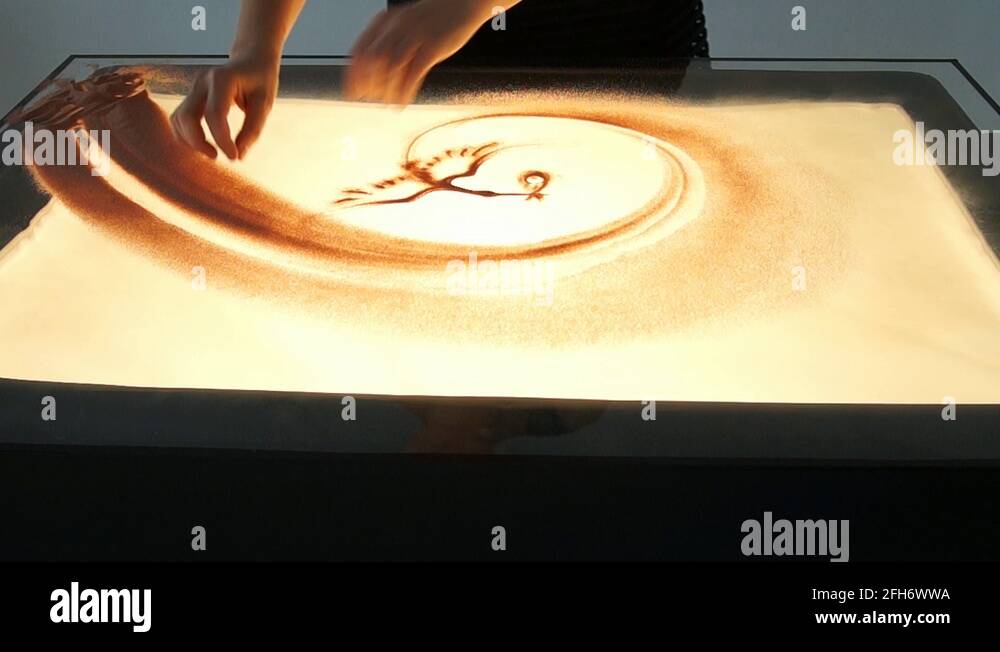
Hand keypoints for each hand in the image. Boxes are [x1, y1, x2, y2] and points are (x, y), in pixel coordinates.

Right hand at [170, 54, 278, 159]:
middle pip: (187, 117)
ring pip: (178, 119)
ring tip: (212, 151)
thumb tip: (239, 156)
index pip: (214, 115)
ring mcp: (193, 87)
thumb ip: (253, 129)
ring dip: (190, 140)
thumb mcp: (265, 103)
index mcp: (222, 79)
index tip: (234, 157)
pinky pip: (179, 119)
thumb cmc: (260, 79)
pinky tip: (203, 143)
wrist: (250, 58)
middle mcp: (202, 81)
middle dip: (198, 142)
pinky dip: (187, 135)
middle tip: (217, 156)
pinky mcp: (190, 95)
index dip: (221, 140)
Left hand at [344, 0, 498, 105]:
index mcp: (386, 20)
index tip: (352, 92)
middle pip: (373, 60)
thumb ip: (387, 44)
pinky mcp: (433, 46)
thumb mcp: (403, 26)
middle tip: (370, 99)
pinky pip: (414, 73)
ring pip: (392, 67)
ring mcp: (416, 35)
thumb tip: (371, 72)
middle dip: (369, 85)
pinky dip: (405, 91)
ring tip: (388, 103)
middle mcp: (397, 26)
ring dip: (387, 90)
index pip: (359, 50)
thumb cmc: (433, 20)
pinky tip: (403, 102)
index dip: (353, 75)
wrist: (462, 4)